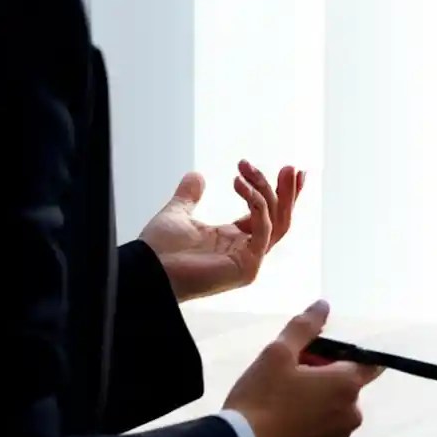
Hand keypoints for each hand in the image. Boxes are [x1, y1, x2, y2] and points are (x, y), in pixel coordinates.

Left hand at [138, 161, 305, 301]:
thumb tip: (196, 174)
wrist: (147, 269)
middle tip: (289, 167)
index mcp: (234, 241)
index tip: (288, 170)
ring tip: (251, 168)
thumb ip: (189, 196)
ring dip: (270, 192)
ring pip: (277, 222)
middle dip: (287, 192)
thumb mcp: (177, 214)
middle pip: (281, 220)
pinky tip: (238, 182)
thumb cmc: (159, 250)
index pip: (267, 215)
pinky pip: (263, 229)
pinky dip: (255, 202)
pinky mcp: (248, 266)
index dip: (279, 193)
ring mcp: (250, 261)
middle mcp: (247, 252)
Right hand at [224, 300, 381, 436]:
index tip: (319, 355)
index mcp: (347, 385)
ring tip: (280, 399)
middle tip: (287, 375)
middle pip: (345, 385)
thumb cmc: (261, 399)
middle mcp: (352, 413)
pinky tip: (281, 420)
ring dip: (316, 399)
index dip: (345, 354)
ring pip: (333, 408)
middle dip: (323, 376)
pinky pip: (322, 429)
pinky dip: (309, 422)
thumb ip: (304, 327)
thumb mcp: (277, 354)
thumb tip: (323, 305)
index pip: (368, 363)